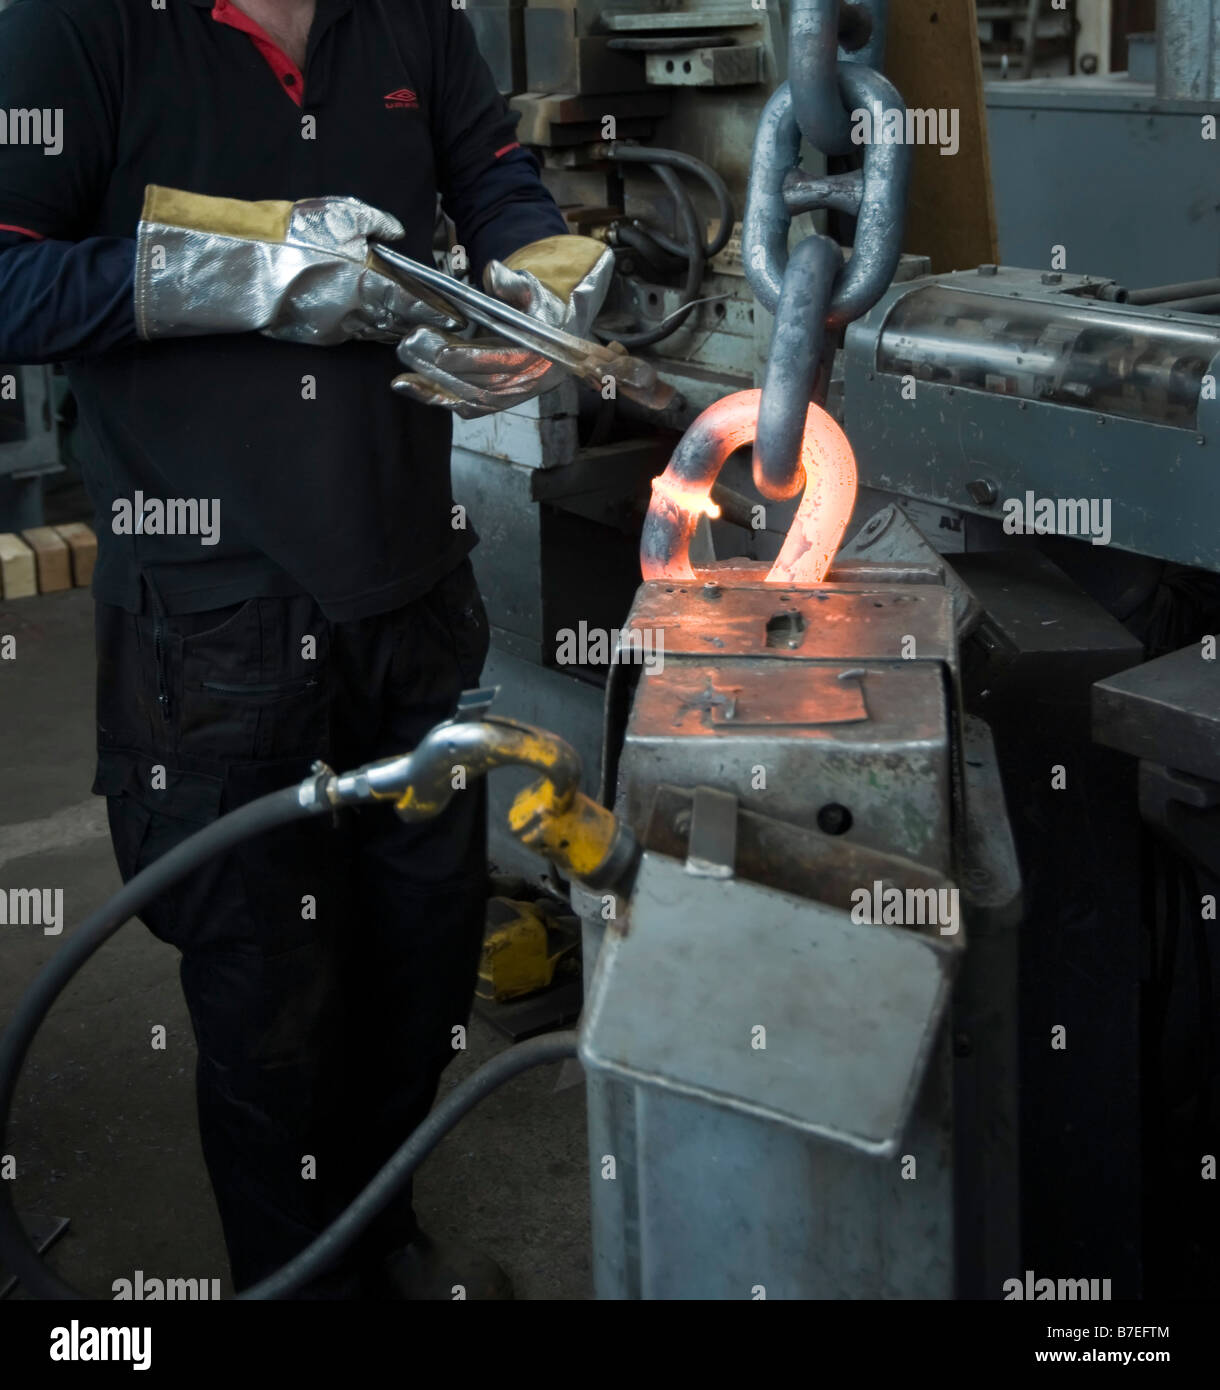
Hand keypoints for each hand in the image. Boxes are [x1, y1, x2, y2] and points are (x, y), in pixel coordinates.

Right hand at [135, 188, 453, 345]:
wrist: (245, 267)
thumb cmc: (293, 233)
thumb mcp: (339, 212)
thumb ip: (375, 221)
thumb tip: (399, 232)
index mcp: (370, 283)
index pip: (415, 303)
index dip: (438, 312)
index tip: (458, 319)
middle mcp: (360, 312)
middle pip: (401, 324)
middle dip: (424, 327)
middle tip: (447, 330)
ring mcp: (339, 327)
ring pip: (379, 333)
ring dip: (400, 333)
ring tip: (420, 331)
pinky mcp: (319, 336)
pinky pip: (354, 335)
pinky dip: (371, 333)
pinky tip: (380, 329)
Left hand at [390, 235, 613, 418]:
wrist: (552, 340)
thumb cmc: (537, 312)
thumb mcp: (531, 291)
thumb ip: (513, 283)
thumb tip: (493, 272)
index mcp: (538, 355)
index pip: (504, 363)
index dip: (472, 360)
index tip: (442, 353)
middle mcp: (524, 382)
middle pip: (480, 382)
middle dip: (443, 370)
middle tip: (411, 345)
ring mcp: (508, 397)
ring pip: (468, 397)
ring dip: (433, 385)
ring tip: (403, 364)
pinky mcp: (492, 403)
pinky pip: (463, 406)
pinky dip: (434, 398)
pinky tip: (407, 386)